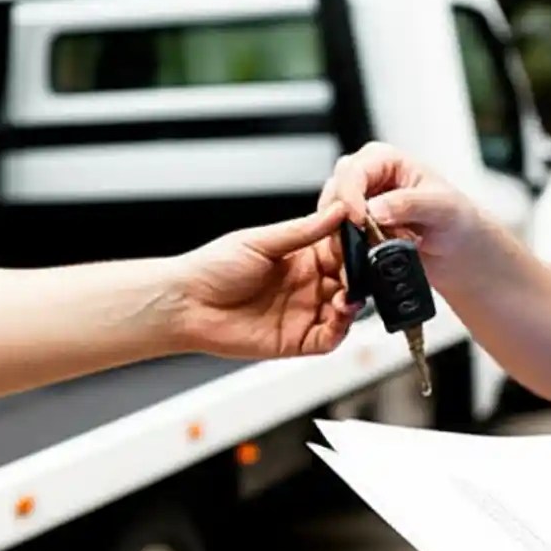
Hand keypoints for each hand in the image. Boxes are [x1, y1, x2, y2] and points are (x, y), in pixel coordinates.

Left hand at [169, 203, 361, 358]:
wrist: (185, 303)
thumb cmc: (213, 267)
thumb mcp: (261, 241)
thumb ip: (304, 231)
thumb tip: (337, 211)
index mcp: (301, 257)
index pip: (341, 252)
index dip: (355, 249)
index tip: (364, 243)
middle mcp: (307, 285)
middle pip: (349, 282)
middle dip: (359, 279)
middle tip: (361, 275)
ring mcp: (304, 313)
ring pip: (344, 311)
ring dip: (353, 304)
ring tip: (348, 297)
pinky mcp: (297, 340)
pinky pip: (329, 338)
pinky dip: (340, 330)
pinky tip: (338, 316)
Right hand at [321, 142, 487, 289]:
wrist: (459, 248)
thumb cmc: (456, 218)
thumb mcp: (441, 207)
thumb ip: (407, 204)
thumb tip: (375, 209)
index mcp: (385, 159)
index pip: (353, 171)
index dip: (350, 195)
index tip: (358, 220)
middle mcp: (366, 177)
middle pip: (334, 192)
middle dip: (343, 218)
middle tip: (363, 240)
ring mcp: (358, 204)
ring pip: (331, 218)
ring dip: (346, 237)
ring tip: (376, 249)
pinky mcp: (356, 229)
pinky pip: (338, 238)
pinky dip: (348, 250)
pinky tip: (367, 258)